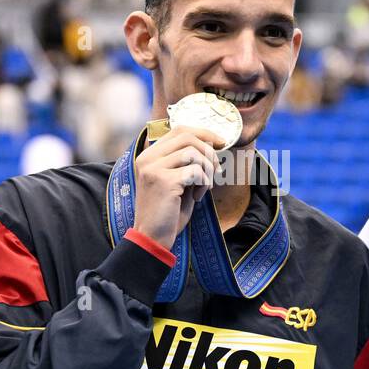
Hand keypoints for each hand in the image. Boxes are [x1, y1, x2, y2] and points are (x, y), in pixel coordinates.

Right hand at [130, 125, 225, 248]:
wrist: (152, 237)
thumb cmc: (167, 212)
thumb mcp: (176, 181)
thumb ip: (187, 162)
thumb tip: (212, 144)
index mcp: (149, 155)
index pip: (179, 130)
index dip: (204, 133)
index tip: (221, 142)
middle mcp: (148, 158)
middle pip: (187, 137)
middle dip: (209, 152)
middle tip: (216, 170)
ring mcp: (153, 168)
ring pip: (193, 153)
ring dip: (206, 171)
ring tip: (202, 189)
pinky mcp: (163, 181)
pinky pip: (195, 172)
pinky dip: (203, 184)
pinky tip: (196, 197)